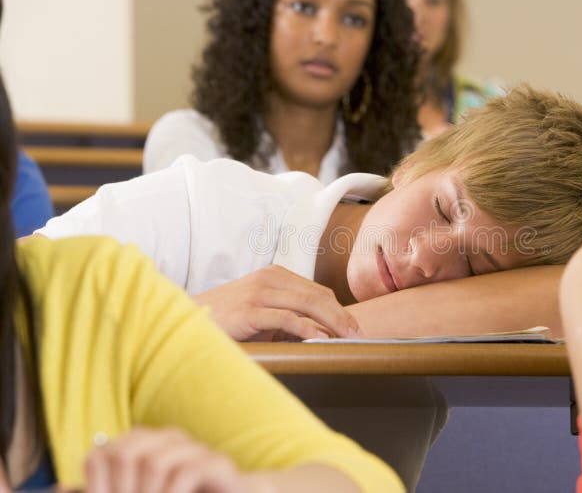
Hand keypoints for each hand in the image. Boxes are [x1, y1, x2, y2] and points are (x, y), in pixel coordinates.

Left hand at [84, 427, 244, 492]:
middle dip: (122, 491)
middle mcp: (168, 439)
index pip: (105, 453)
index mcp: (146, 443)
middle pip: (126, 451)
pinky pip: (185, 473)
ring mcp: (194, 447)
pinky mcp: (217, 462)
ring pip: (153, 461)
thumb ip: (103, 490)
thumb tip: (58, 490)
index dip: (99, 484)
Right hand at [193, 265, 360, 340]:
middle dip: (343, 317)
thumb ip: (288, 316)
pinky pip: (287, 318)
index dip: (339, 310)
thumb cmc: (228, 321)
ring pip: (308, 305)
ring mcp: (259, 292)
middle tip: (360, 336)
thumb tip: (322, 333)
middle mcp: (270, 279)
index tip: (354, 329)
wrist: (188, 320)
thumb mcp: (262, 314)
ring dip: (333, 323)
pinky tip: (321, 340)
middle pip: (318, 296)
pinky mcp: (250, 310)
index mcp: (276, 276)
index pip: (318, 292)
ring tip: (349, 339)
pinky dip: (308, 329)